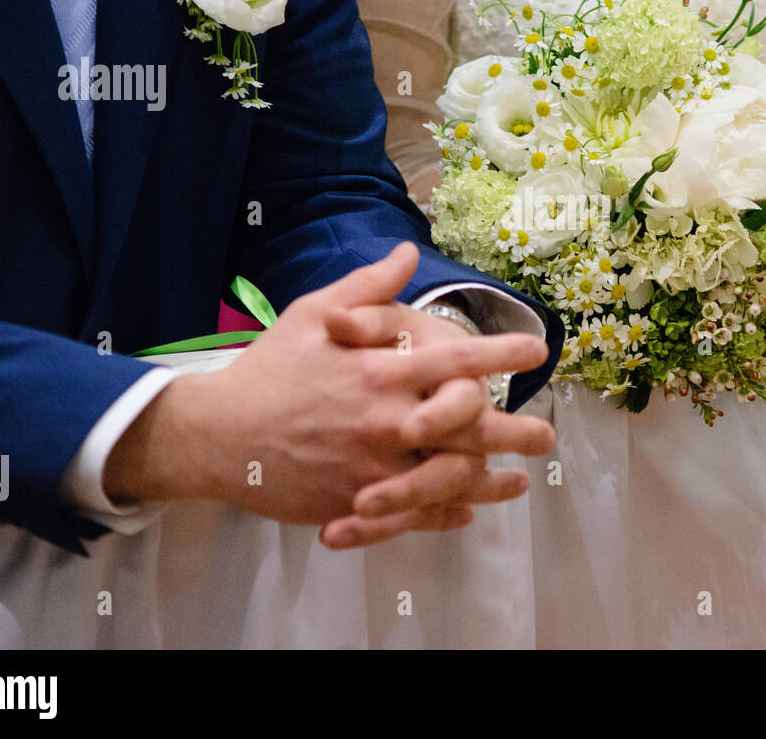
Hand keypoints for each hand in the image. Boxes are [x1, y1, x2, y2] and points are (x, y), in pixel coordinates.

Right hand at [105, 243, 554, 546]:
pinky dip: (447, 513)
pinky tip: (469, 508)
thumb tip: (407, 251)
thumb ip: (369, 287)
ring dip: (491, 482)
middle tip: (547, 435)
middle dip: (515, 432)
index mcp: (381, 370)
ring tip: (519, 481)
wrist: (218, 435)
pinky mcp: (358, 503)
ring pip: (450, 480)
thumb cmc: (270, 368)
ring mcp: (375, 467)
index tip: (538, 349)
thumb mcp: (314, 314)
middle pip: (469, 429)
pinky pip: (416, 514)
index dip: (502, 353)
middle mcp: (387, 420)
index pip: (457, 361)